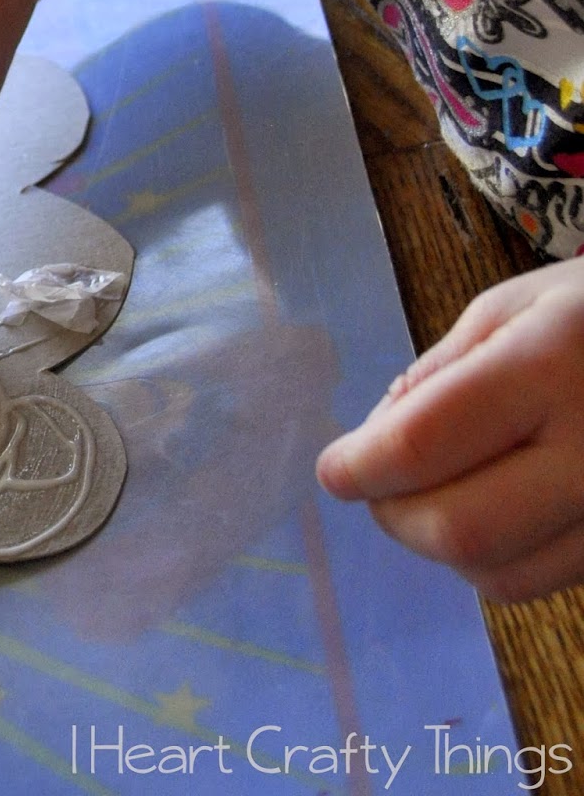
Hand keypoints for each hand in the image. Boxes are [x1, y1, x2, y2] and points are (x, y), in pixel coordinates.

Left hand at [317, 254, 583, 602]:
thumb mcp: (516, 306)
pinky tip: (495, 507)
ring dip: (443, 545)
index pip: (424, 444)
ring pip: (503, 576)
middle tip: (376, 485)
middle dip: (395, 516)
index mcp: (549, 367)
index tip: (334, 470)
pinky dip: (498, 557)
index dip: (360, 467)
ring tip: (435, 492)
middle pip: (460, 530)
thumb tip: (380, 439)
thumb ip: (443, 373)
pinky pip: (549, 579)